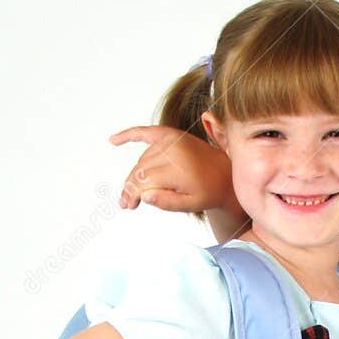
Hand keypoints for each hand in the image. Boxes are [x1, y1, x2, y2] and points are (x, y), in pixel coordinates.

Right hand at [110, 125, 241, 223]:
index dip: (133, 194)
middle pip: (140, 170)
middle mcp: (172, 150)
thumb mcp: (191, 204)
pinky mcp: (169, 133)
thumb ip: (168, 202)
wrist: (225, 173)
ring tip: (132, 191)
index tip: (127, 205)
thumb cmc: (209, 191)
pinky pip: (144, 132)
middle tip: (126, 203)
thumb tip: (143, 196)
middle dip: (130, 187)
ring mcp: (170, 140)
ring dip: (135, 175)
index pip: (145, 181)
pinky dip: (129, 135)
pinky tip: (113, 141)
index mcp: (179, 169)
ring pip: (142, 160)